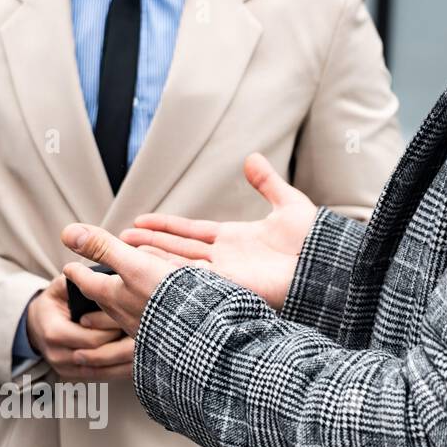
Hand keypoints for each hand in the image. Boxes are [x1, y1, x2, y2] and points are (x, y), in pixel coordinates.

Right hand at [25, 275, 134, 379]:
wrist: (36, 326)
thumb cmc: (53, 303)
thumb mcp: (59, 288)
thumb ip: (74, 283)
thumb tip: (93, 275)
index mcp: (54, 333)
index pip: (93, 338)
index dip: (113, 329)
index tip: (130, 318)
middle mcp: (58, 355)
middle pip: (99, 355)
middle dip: (121, 344)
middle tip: (140, 333)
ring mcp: (65, 369)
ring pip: (102, 371)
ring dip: (123, 360)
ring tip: (141, 347)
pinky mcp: (73, 377)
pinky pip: (100, 377)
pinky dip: (118, 369)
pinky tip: (133, 359)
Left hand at [59, 226, 175, 338]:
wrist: (200, 335)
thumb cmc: (167, 297)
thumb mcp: (134, 264)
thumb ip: (103, 247)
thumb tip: (67, 233)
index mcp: (114, 297)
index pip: (87, 283)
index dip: (76, 273)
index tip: (67, 268)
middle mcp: (125, 316)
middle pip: (102, 301)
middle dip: (94, 290)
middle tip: (87, 283)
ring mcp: (143, 329)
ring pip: (121, 314)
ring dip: (114, 305)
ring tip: (111, 300)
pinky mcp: (161, 338)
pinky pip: (142, 323)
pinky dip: (137, 314)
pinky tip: (145, 317)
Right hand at [120, 154, 317, 310]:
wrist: (327, 267)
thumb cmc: (315, 243)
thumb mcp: (289, 204)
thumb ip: (267, 183)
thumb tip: (252, 159)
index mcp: (235, 239)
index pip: (190, 231)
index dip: (165, 225)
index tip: (140, 221)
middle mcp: (225, 258)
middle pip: (176, 248)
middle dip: (148, 243)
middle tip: (120, 238)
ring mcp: (224, 274)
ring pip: (177, 263)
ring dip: (150, 257)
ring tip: (124, 250)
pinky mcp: (227, 287)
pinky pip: (191, 278)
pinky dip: (168, 272)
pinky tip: (147, 266)